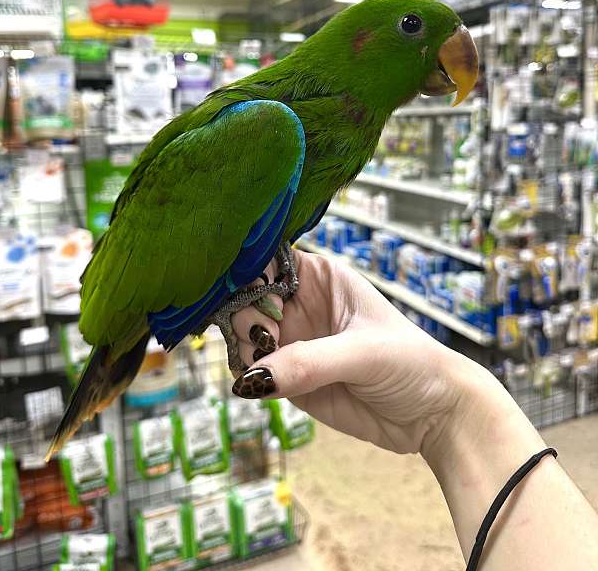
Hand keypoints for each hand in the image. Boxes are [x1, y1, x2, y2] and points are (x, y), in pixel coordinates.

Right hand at [231, 249, 475, 455]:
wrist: (433, 415)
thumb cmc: (412, 364)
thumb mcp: (364, 353)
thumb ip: (308, 362)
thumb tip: (254, 377)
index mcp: (320, 276)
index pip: (267, 259)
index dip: (250, 274)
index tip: (257, 300)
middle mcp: (300, 304)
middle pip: (246, 296)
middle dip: (244, 316)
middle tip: (266, 340)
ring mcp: (292, 340)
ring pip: (242, 334)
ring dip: (243, 348)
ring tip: (269, 364)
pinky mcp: (288, 377)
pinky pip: (251, 370)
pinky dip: (248, 376)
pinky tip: (264, 382)